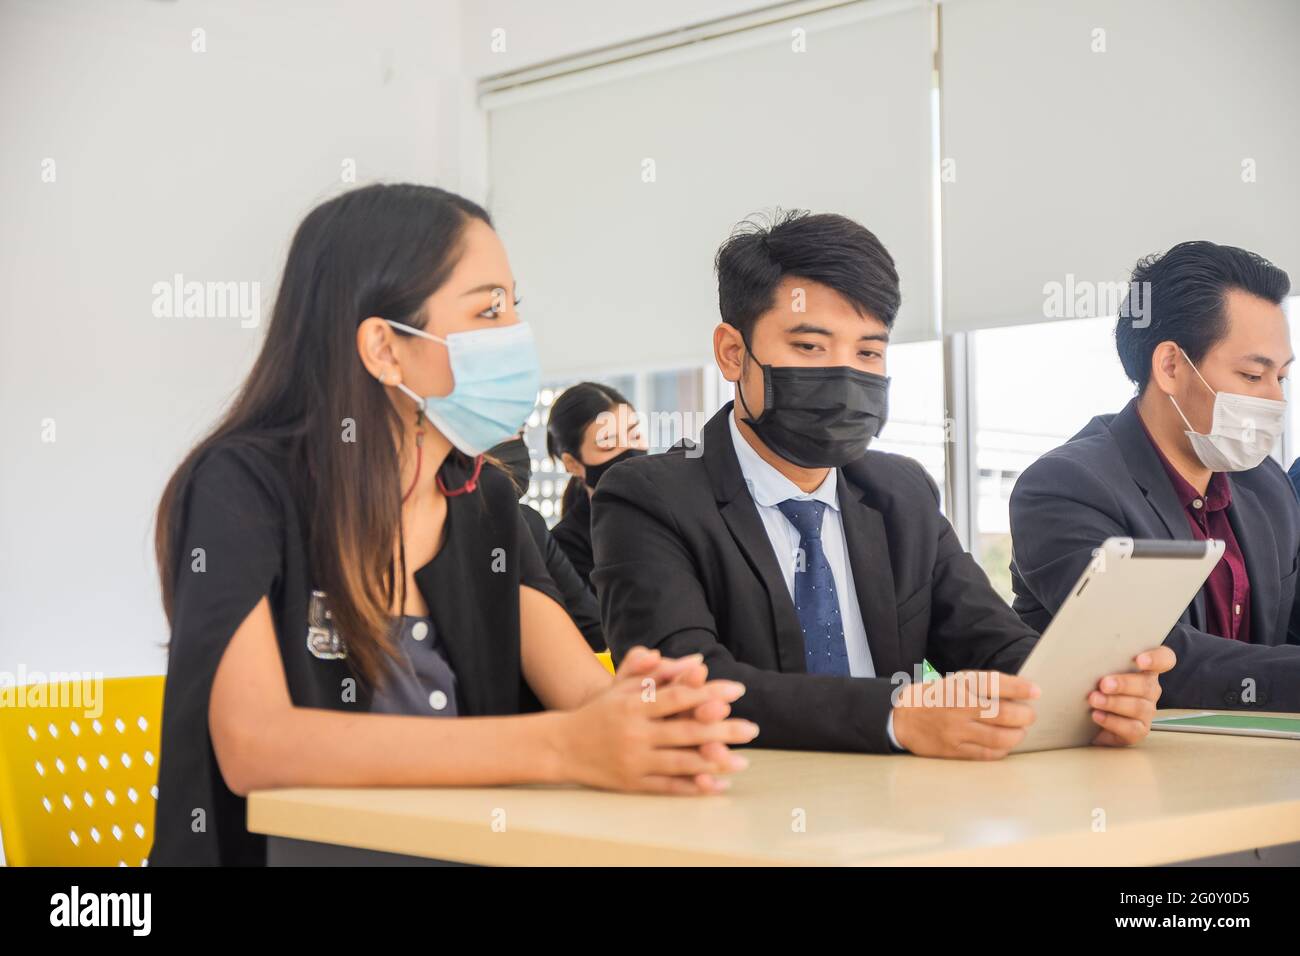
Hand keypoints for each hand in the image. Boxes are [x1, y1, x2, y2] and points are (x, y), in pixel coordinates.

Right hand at [556, 646, 758, 793]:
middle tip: (752, 729)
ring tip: (742, 760)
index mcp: (633, 706)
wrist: (563, 746)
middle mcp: (635, 734)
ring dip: (715, 762)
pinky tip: (717, 784)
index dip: (708, 693)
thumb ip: (658, 671)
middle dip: (722, 730)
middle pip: (685, 731)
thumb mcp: (622, 685)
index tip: (737, 691)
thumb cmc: (600, 711)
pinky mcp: (633, 784)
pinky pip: (669, 787)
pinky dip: (694, 787)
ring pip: (681, 763)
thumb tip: (696, 660)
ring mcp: (634, 761)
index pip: (677, 697)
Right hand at [891, 671, 1039, 759]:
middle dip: (1024, 716)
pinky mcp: (954, 751)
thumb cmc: (937, 698)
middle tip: (1029, 715)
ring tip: (1019, 731)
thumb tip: (1021, 694)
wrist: (904, 718)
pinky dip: (1003, 749)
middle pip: (1002, 714)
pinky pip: (988, 753)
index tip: (1036, 691)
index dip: (1019, 687)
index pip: (994, 683)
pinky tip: (1005, 743)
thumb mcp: (956, 683)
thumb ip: (984, 687)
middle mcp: (958, 707)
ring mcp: (956, 731)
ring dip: (1017, 735)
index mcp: (959, 686)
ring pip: (999, 737)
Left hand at [1089, 645, 1174, 746]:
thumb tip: (1085, 651)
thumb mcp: (1097, 669)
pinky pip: (1131, 728)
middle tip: (1104, 684)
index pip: (1164, 659)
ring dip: (1114, 703)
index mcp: (1145, 669)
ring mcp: (1147, 710)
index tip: (1140, 660)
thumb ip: (1100, 661)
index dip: (1156, 658)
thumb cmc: (1094, 684)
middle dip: (1124, 684)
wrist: (1086, 718)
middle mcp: (1150, 689)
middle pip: (1147, 685)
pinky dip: (1112, 721)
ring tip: (1094, 699)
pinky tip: (1097, 715)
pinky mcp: (1139, 730)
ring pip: (1138, 707)